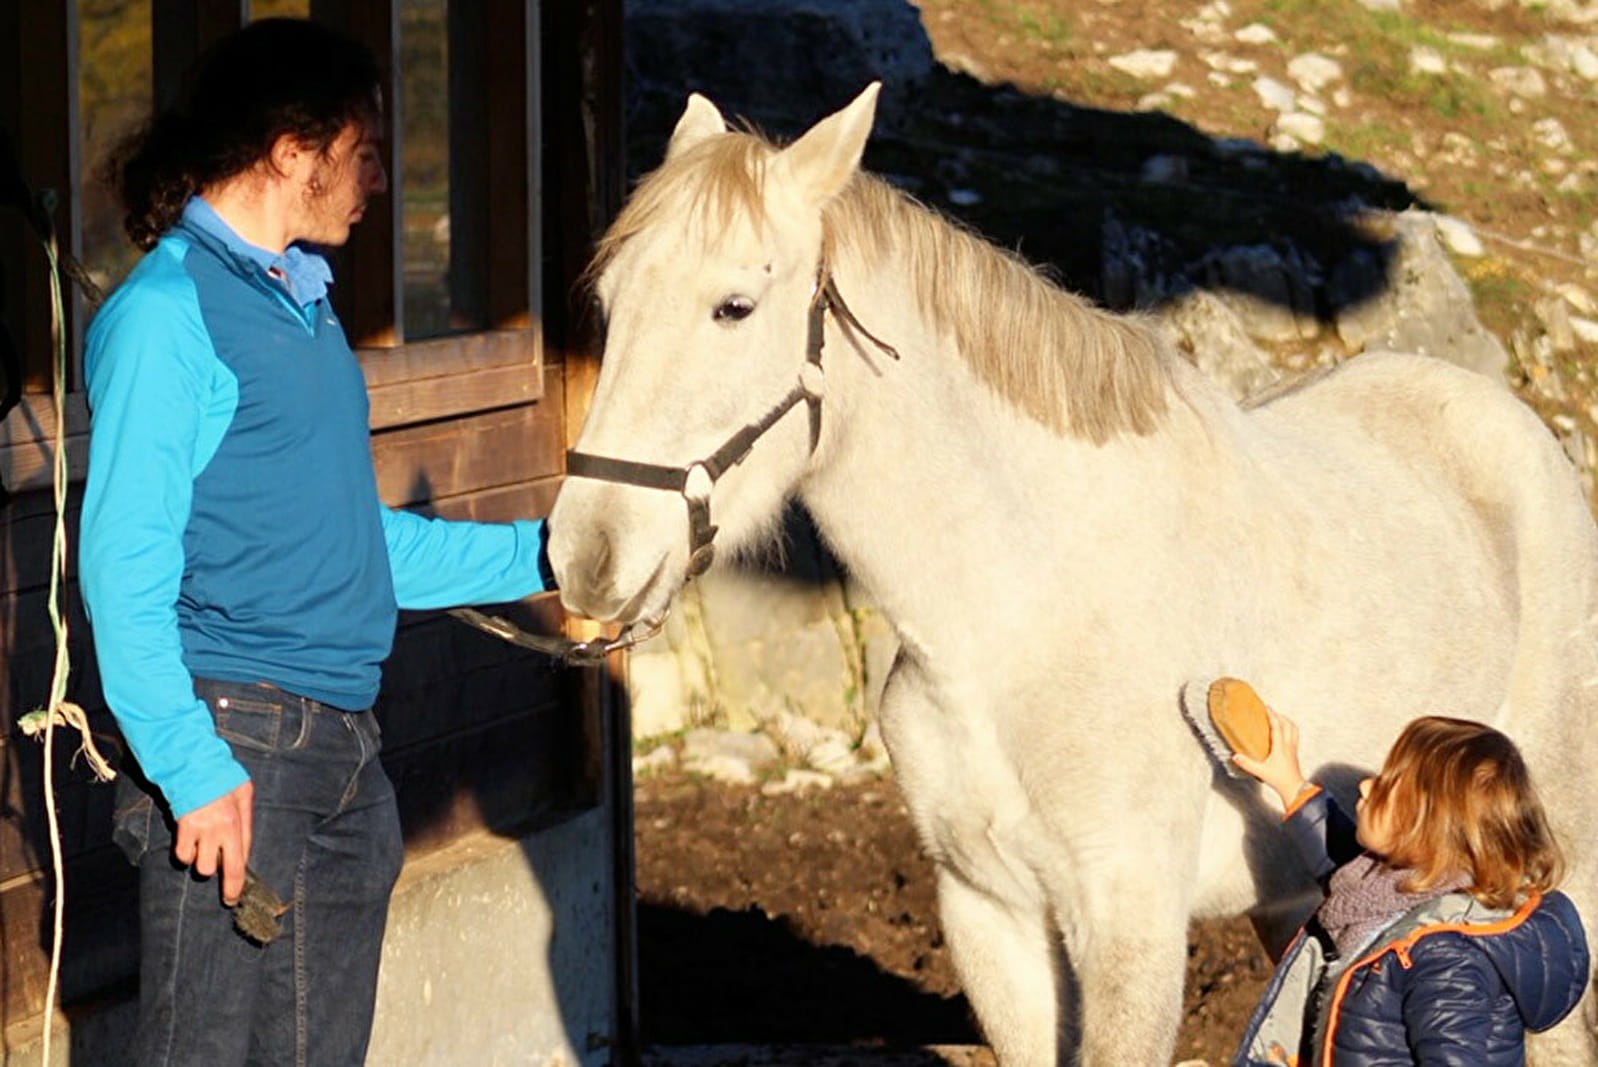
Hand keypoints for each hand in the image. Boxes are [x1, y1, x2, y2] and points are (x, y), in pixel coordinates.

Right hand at [173, 779, 253, 904]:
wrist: (194, 765)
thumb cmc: (222, 778)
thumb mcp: (245, 794)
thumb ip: (246, 821)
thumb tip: (244, 847)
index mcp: (239, 822)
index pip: (242, 860)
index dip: (239, 883)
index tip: (236, 896)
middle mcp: (222, 829)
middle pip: (225, 870)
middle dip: (227, 887)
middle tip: (227, 894)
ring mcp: (202, 830)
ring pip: (203, 867)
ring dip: (204, 863)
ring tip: (206, 852)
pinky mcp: (183, 829)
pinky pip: (183, 856)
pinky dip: (186, 855)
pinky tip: (190, 845)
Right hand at [1232, 709, 1309, 808]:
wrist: (1294, 788)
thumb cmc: (1279, 779)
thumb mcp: (1260, 772)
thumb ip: (1247, 763)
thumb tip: (1235, 756)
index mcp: (1280, 747)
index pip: (1277, 726)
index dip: (1272, 715)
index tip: (1267, 707)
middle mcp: (1288, 745)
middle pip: (1288, 724)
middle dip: (1279, 715)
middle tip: (1270, 711)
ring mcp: (1293, 748)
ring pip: (1293, 729)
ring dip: (1286, 720)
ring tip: (1279, 718)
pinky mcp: (1295, 752)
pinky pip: (1294, 735)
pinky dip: (1290, 728)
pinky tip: (1284, 731)